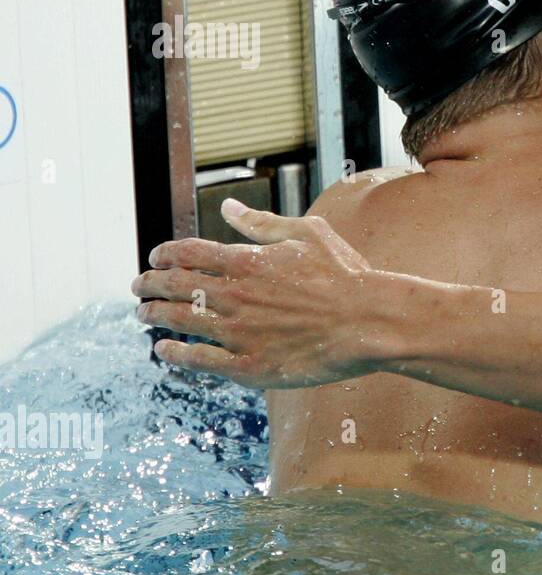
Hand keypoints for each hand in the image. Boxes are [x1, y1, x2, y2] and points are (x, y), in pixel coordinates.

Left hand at [131, 199, 375, 387]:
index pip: (186, 253)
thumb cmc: (346, 275)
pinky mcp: (249, 365)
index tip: (154, 258)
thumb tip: (227, 208)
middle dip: (149, 284)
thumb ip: (262, 223)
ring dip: (154, 316)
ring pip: (179, 321)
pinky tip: (164, 349)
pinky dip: (175, 353)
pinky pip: (198, 360)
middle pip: (174, 286)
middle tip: (139, 288)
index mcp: (247, 261)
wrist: (370, 322)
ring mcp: (239, 332)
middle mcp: (235, 295)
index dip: (164, 254)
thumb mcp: (308, 234)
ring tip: (144, 315)